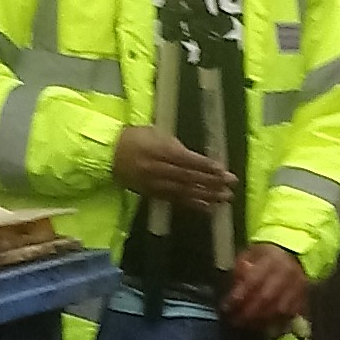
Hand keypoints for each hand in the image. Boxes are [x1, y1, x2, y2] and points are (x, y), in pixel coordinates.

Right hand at [113, 126, 233, 208]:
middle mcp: (158, 168)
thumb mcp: (154, 132)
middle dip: (211, 182)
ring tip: (225, 198)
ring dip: (206, 195)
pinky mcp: (153, 194)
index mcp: (159, 149)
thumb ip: (174, 145)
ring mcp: (155, 183)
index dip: (205, 166)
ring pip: (184, 191)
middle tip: (230, 185)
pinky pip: (175, 200)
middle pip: (189, 177)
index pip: (187, 159)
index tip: (222, 170)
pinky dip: (193, 204)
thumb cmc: (134, 138)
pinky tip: (208, 207)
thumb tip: (195, 158)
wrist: (108, 154)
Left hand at [221, 242, 308, 329]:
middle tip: (235, 321)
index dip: (239, 296)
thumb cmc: (268, 257)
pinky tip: (264, 327)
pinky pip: (290, 315)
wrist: (295, 257)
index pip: (253, 280)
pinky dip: (276, 323)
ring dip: (261, 320)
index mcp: (272, 259)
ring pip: (278, 309)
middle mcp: (287, 273)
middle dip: (248, 312)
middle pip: (266, 297)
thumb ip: (241, 267)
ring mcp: (297, 287)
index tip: (227, 307)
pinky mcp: (303, 298)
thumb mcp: (251, 254)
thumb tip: (238, 283)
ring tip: (247, 326)